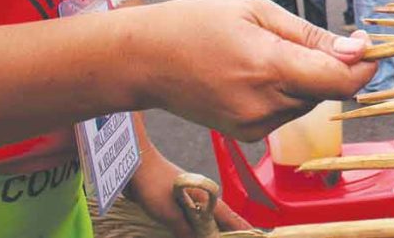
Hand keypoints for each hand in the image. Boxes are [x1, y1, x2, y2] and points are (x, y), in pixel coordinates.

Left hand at [127, 148, 249, 237]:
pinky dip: (197, 225)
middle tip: (240, 236)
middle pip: (221, 217)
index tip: (256, 235)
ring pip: (206, 216)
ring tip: (220, 235)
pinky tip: (194, 229)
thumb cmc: (155, 185)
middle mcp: (201, 197)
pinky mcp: (176, 199)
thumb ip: (185, 229)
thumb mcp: (170, 213)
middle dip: (230, 230)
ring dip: (213, 228)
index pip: (230, 217)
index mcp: (206, 198)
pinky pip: (192, 216)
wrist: (137, 163)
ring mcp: (189, 197)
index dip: (243, 228)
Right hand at [128, 0, 375, 141]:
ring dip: (304, 78)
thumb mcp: (257, 11)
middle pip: (326, 89)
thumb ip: (311, 35)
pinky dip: (284, 92)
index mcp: (269, 67)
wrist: (145, 60)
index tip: (367, 46)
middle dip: (327, 64)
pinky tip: (254, 73)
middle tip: (296, 37)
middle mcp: (264, 104)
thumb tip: (357, 50)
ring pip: (308, 100)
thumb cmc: (198, 23)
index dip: (364, 65)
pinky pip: (286, 111)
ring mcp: (254, 124)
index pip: (341, 81)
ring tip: (264, 52)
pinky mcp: (248, 135)